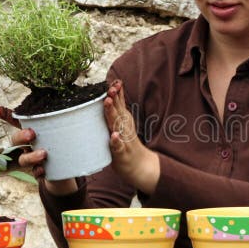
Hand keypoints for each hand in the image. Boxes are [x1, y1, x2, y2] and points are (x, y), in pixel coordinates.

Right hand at [0, 106, 76, 195]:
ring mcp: (31, 160)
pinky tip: (43, 170)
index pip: (15, 122)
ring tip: (44, 154)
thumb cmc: (64, 143)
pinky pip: (35, 174)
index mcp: (31, 133)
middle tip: (32, 133)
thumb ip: (70, 116)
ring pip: (22, 159)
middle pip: (15, 140)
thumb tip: (88, 96)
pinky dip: (38, 172)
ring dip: (30, 156)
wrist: (69, 168)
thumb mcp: (65, 129)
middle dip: (21, 136)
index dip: (5, 115)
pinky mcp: (39, 172)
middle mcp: (26, 146)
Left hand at [104, 79, 159, 193]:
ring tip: (108, 103)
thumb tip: (110, 94)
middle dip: (114, 99)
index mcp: (123, 121)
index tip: (115, 81)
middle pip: (118, 111)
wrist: (140, 166)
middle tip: (110, 88)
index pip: (120, 104)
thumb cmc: (126, 145)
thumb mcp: (122, 125)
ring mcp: (124, 140)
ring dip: (113, 114)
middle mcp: (124, 128)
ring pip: (117, 125)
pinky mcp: (122, 153)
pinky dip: (116, 141)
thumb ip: (117, 111)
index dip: (117, 92)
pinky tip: (114, 135)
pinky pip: (119, 146)